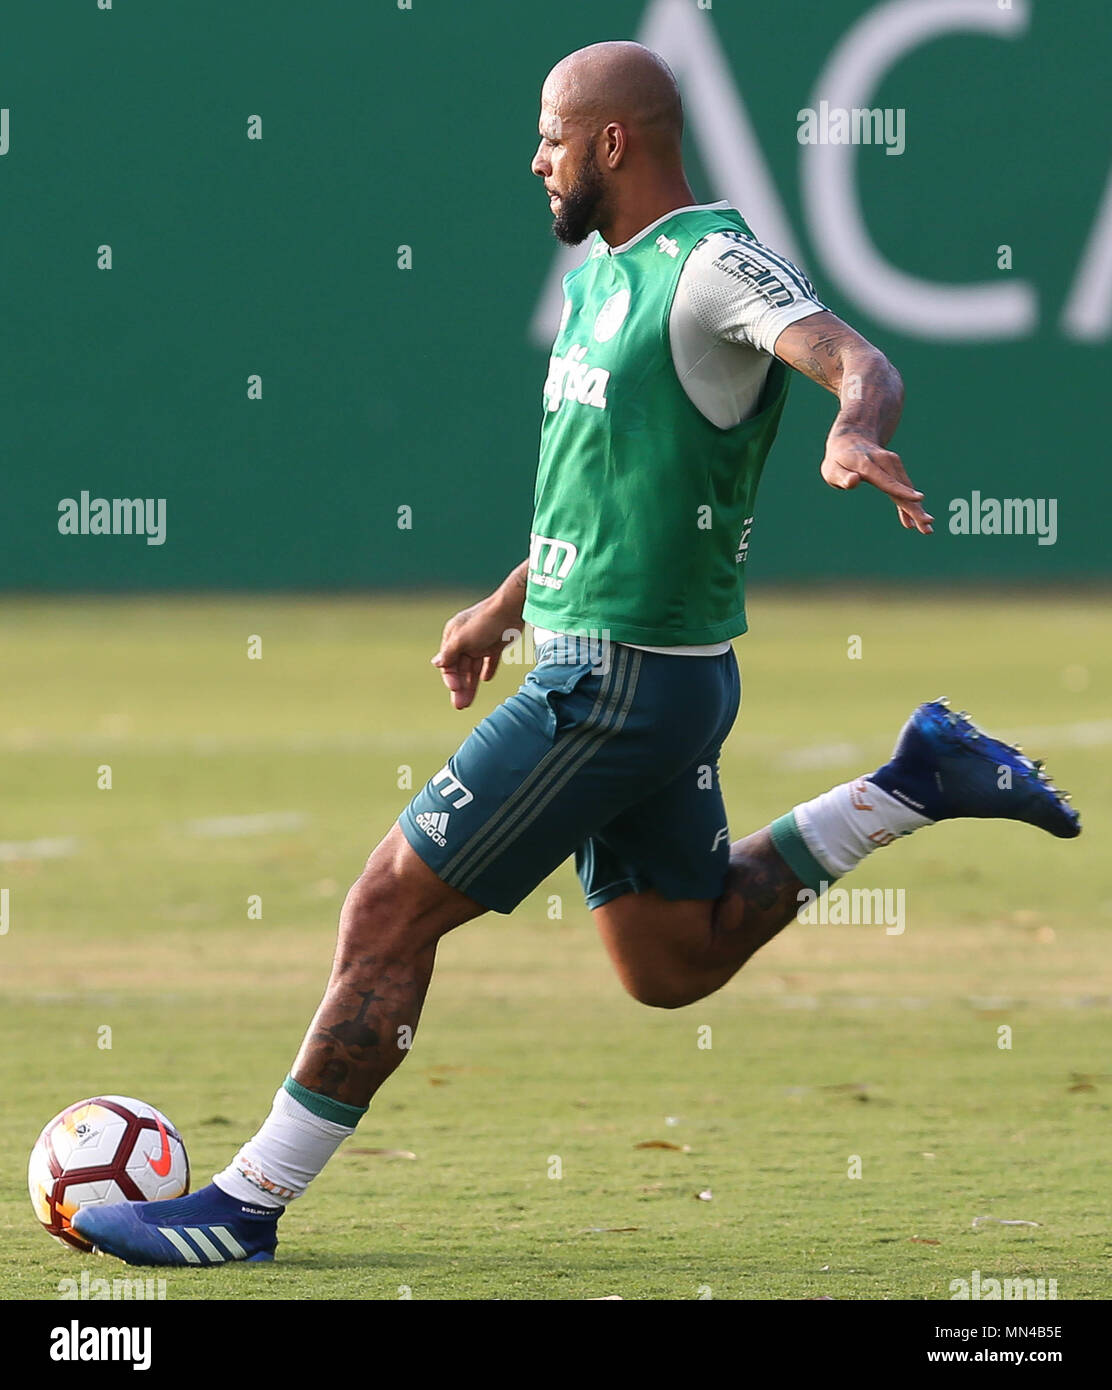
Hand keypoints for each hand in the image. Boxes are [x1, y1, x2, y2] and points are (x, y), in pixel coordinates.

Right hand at [431, 594, 520, 709]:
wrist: (512, 607)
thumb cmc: (484, 621)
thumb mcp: (463, 638)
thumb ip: (450, 653)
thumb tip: (436, 663)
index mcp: (453, 636)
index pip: (448, 663)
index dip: (450, 678)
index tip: (456, 689)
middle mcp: (465, 640)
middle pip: (460, 668)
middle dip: (460, 686)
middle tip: (460, 706)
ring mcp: (480, 642)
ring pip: (473, 667)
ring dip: (471, 684)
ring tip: (470, 702)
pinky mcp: (495, 643)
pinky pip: (489, 660)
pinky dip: (487, 669)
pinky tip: (486, 679)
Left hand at [821, 432, 932, 533]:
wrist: (852, 438)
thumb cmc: (838, 459)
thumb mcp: (832, 469)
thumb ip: (841, 477)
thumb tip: (853, 481)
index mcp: (867, 464)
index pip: (886, 480)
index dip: (902, 491)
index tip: (918, 499)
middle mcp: (884, 462)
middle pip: (901, 487)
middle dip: (915, 507)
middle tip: (928, 523)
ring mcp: (893, 464)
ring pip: (907, 488)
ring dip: (917, 509)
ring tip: (927, 528)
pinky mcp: (896, 469)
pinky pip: (904, 488)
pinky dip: (909, 504)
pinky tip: (911, 522)